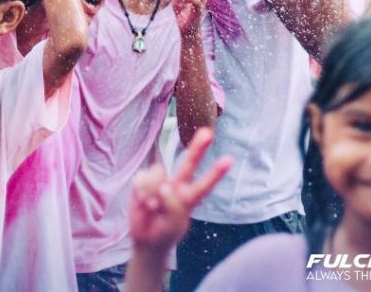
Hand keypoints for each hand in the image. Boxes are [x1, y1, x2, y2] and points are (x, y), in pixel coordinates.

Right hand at [129, 128, 231, 252]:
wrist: (145, 238)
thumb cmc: (165, 230)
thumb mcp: (173, 223)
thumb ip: (172, 205)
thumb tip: (163, 185)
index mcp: (189, 196)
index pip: (204, 184)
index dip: (215, 172)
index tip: (229, 159)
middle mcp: (176, 184)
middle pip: (188, 164)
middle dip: (198, 148)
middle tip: (208, 133)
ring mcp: (159, 181)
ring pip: (158, 175)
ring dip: (151, 193)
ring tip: (152, 208)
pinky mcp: (142, 181)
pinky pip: (141, 180)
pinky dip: (140, 194)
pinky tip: (143, 203)